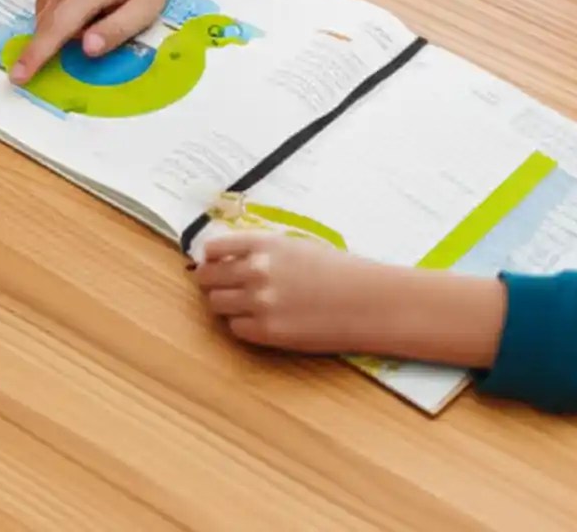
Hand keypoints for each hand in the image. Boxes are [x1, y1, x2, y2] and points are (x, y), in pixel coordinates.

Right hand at [7, 0, 183, 82]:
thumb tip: (86, 50)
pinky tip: (87, 3)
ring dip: (63, 26)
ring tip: (99, 11)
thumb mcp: (145, 10)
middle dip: (61, 42)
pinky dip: (61, 13)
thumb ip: (114, 31)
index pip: (56, 29)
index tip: (18, 77)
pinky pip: (47, 2)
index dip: (36, 56)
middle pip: (48, 24)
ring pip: (45, 14)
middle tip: (101, 24)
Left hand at [190, 232, 404, 353]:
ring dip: (225, 303)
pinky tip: (260, 320)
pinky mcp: (267, 332)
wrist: (369, 302)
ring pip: (216, 304)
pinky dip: (242, 325)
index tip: (212, 262)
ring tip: (243, 304)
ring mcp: (259, 302)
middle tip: (220, 286)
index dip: (210, 257)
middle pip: (208, 278)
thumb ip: (262, 251)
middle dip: (211, 281)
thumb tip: (227, 258)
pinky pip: (235, 328)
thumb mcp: (298, 247)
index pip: (214, 248)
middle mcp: (256, 271)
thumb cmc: (340, 271)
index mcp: (265, 244)